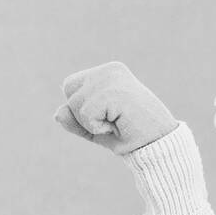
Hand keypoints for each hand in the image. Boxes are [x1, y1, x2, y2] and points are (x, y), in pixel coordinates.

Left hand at [53, 61, 178, 155]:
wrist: (156, 144)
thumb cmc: (128, 135)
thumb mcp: (94, 128)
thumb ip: (74, 120)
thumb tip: (58, 113)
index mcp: (107, 72)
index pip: (70, 86)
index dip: (79, 109)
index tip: (106, 116)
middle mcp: (109, 70)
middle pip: (68, 93)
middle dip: (82, 116)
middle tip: (110, 120)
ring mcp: (112, 78)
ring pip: (75, 105)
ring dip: (92, 123)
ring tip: (116, 122)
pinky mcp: (114, 92)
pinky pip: (86, 115)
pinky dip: (97, 127)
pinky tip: (118, 124)